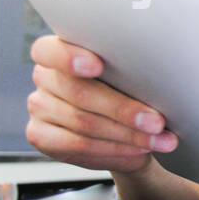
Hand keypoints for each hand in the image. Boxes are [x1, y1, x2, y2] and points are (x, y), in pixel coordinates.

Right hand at [26, 34, 176, 173]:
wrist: (126, 132)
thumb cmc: (130, 93)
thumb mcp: (132, 76)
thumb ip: (129, 70)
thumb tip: (159, 76)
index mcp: (60, 51)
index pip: (49, 50)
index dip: (70, 58)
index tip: (97, 66)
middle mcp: (45, 77)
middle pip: (78, 92)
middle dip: (123, 109)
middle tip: (156, 121)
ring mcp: (39, 106)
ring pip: (84, 122)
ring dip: (128, 134)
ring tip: (159, 139)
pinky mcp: (40, 135)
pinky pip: (79, 145)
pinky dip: (115, 148)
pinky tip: (138, 149)